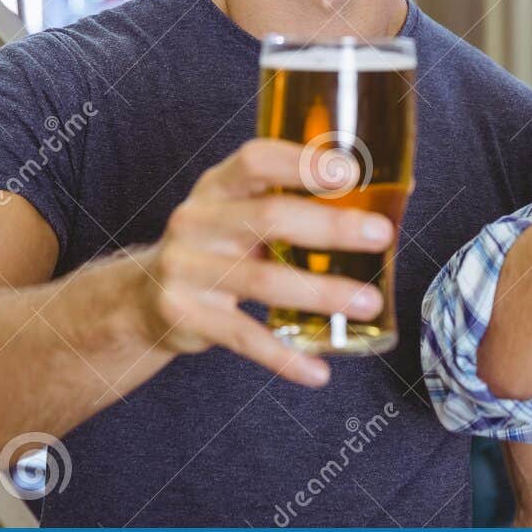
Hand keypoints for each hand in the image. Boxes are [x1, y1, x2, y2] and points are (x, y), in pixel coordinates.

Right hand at [130, 138, 391, 385]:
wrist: (143, 296)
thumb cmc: (215, 244)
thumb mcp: (238, 210)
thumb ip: (293, 201)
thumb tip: (388, 200)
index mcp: (217, 186)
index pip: (256, 160)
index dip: (302, 162)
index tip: (349, 172)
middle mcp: (198, 221)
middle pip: (269, 217)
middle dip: (331, 227)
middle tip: (380, 235)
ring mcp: (188, 269)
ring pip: (264, 281)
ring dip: (322, 293)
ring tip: (368, 303)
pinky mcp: (187, 316)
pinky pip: (244, 338)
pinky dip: (284, 358)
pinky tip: (318, 370)